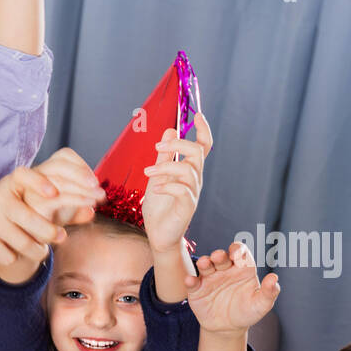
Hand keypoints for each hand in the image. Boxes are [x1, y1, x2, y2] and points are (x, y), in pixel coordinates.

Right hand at [0, 167, 67, 267]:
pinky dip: (15, 258)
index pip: (24, 176)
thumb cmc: (2, 212)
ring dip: (36, 250)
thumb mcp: (24, 202)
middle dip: (49, 231)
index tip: (53, 193)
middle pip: (29, 217)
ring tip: (41, 251)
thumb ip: (58, 206)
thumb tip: (91, 212)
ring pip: (21, 241)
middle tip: (61, 238)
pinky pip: (8, 254)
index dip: (39, 182)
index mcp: (11, 184)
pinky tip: (14, 254)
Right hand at [28, 147, 105, 226]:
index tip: (95, 181)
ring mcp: (33, 190)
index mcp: (45, 172)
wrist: (28, 242)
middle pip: (59, 163)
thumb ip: (78, 208)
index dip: (82, 165)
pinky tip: (89, 204)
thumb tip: (91, 212)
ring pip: (60, 180)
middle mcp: (36, 177)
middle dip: (83, 173)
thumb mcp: (65, 212)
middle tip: (99, 187)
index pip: (63, 156)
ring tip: (99, 197)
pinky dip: (79, 199)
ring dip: (84, 188)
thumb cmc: (44, 225)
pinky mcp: (35, 205)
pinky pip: (60, 197)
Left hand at [141, 113, 212, 253]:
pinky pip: (182, 191)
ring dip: (165, 167)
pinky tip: (155, 189)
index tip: (198, 115)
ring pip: (188, 170)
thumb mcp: (158, 176)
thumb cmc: (159, 207)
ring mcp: (193, 194)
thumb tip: (170, 131)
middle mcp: (195, 180)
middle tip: (156, 149)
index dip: (204, 130)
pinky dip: (167, 186)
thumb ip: (164, 157)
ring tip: (147, 174)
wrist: (158, 235)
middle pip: (197, 152)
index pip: (204, 146)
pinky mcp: (187, 208)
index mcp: (190, 171)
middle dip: (178, 145)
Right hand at [184, 240, 279, 333]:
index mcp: (242, 268)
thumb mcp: (261, 305)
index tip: (236, 254)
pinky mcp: (197, 290)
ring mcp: (210, 278)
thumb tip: (274, 278)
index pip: (240, 253)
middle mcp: (225, 270)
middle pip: (221, 257)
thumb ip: (269, 292)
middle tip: (219, 257)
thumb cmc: (247, 312)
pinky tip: (190, 281)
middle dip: (219, 255)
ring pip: (205, 266)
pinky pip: (193, 283)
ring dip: (204, 262)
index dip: (238, 250)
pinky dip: (190, 281)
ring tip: (204, 264)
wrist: (228, 328)